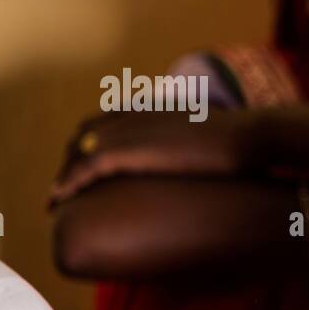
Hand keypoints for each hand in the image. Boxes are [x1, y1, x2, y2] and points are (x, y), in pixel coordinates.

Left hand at [49, 109, 257, 205]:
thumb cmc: (249, 144)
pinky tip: (61, 199)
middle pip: (86, 133)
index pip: (110, 121)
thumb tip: (217, 162)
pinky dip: (69, 182)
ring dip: (64, 173)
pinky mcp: (128, 151)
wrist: (252, 139)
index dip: (93, 143)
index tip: (88, 167)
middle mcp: (137, 115)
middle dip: (71, 159)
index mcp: (158, 109)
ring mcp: (131, 131)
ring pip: (80, 150)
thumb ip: (205, 144)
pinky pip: (86, 167)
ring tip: (56, 198)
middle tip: (66, 187)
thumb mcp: (221, 138)